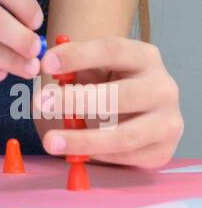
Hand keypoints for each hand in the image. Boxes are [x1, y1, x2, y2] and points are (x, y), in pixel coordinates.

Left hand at [38, 38, 183, 168]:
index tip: (45, 63)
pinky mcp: (163, 150)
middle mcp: (163, 88)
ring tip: (50, 141)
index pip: (112, 51)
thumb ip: (75, 68)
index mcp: (145, 57)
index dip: (78, 56)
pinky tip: (78, 153)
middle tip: (41, 104)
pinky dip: (98, 155)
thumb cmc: (111, 85)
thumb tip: (48, 66)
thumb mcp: (95, 70)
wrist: (143, 112)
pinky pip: (125, 156)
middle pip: (120, 96)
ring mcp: (167, 121)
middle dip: (76, 100)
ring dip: (82, 140)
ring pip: (124, 135)